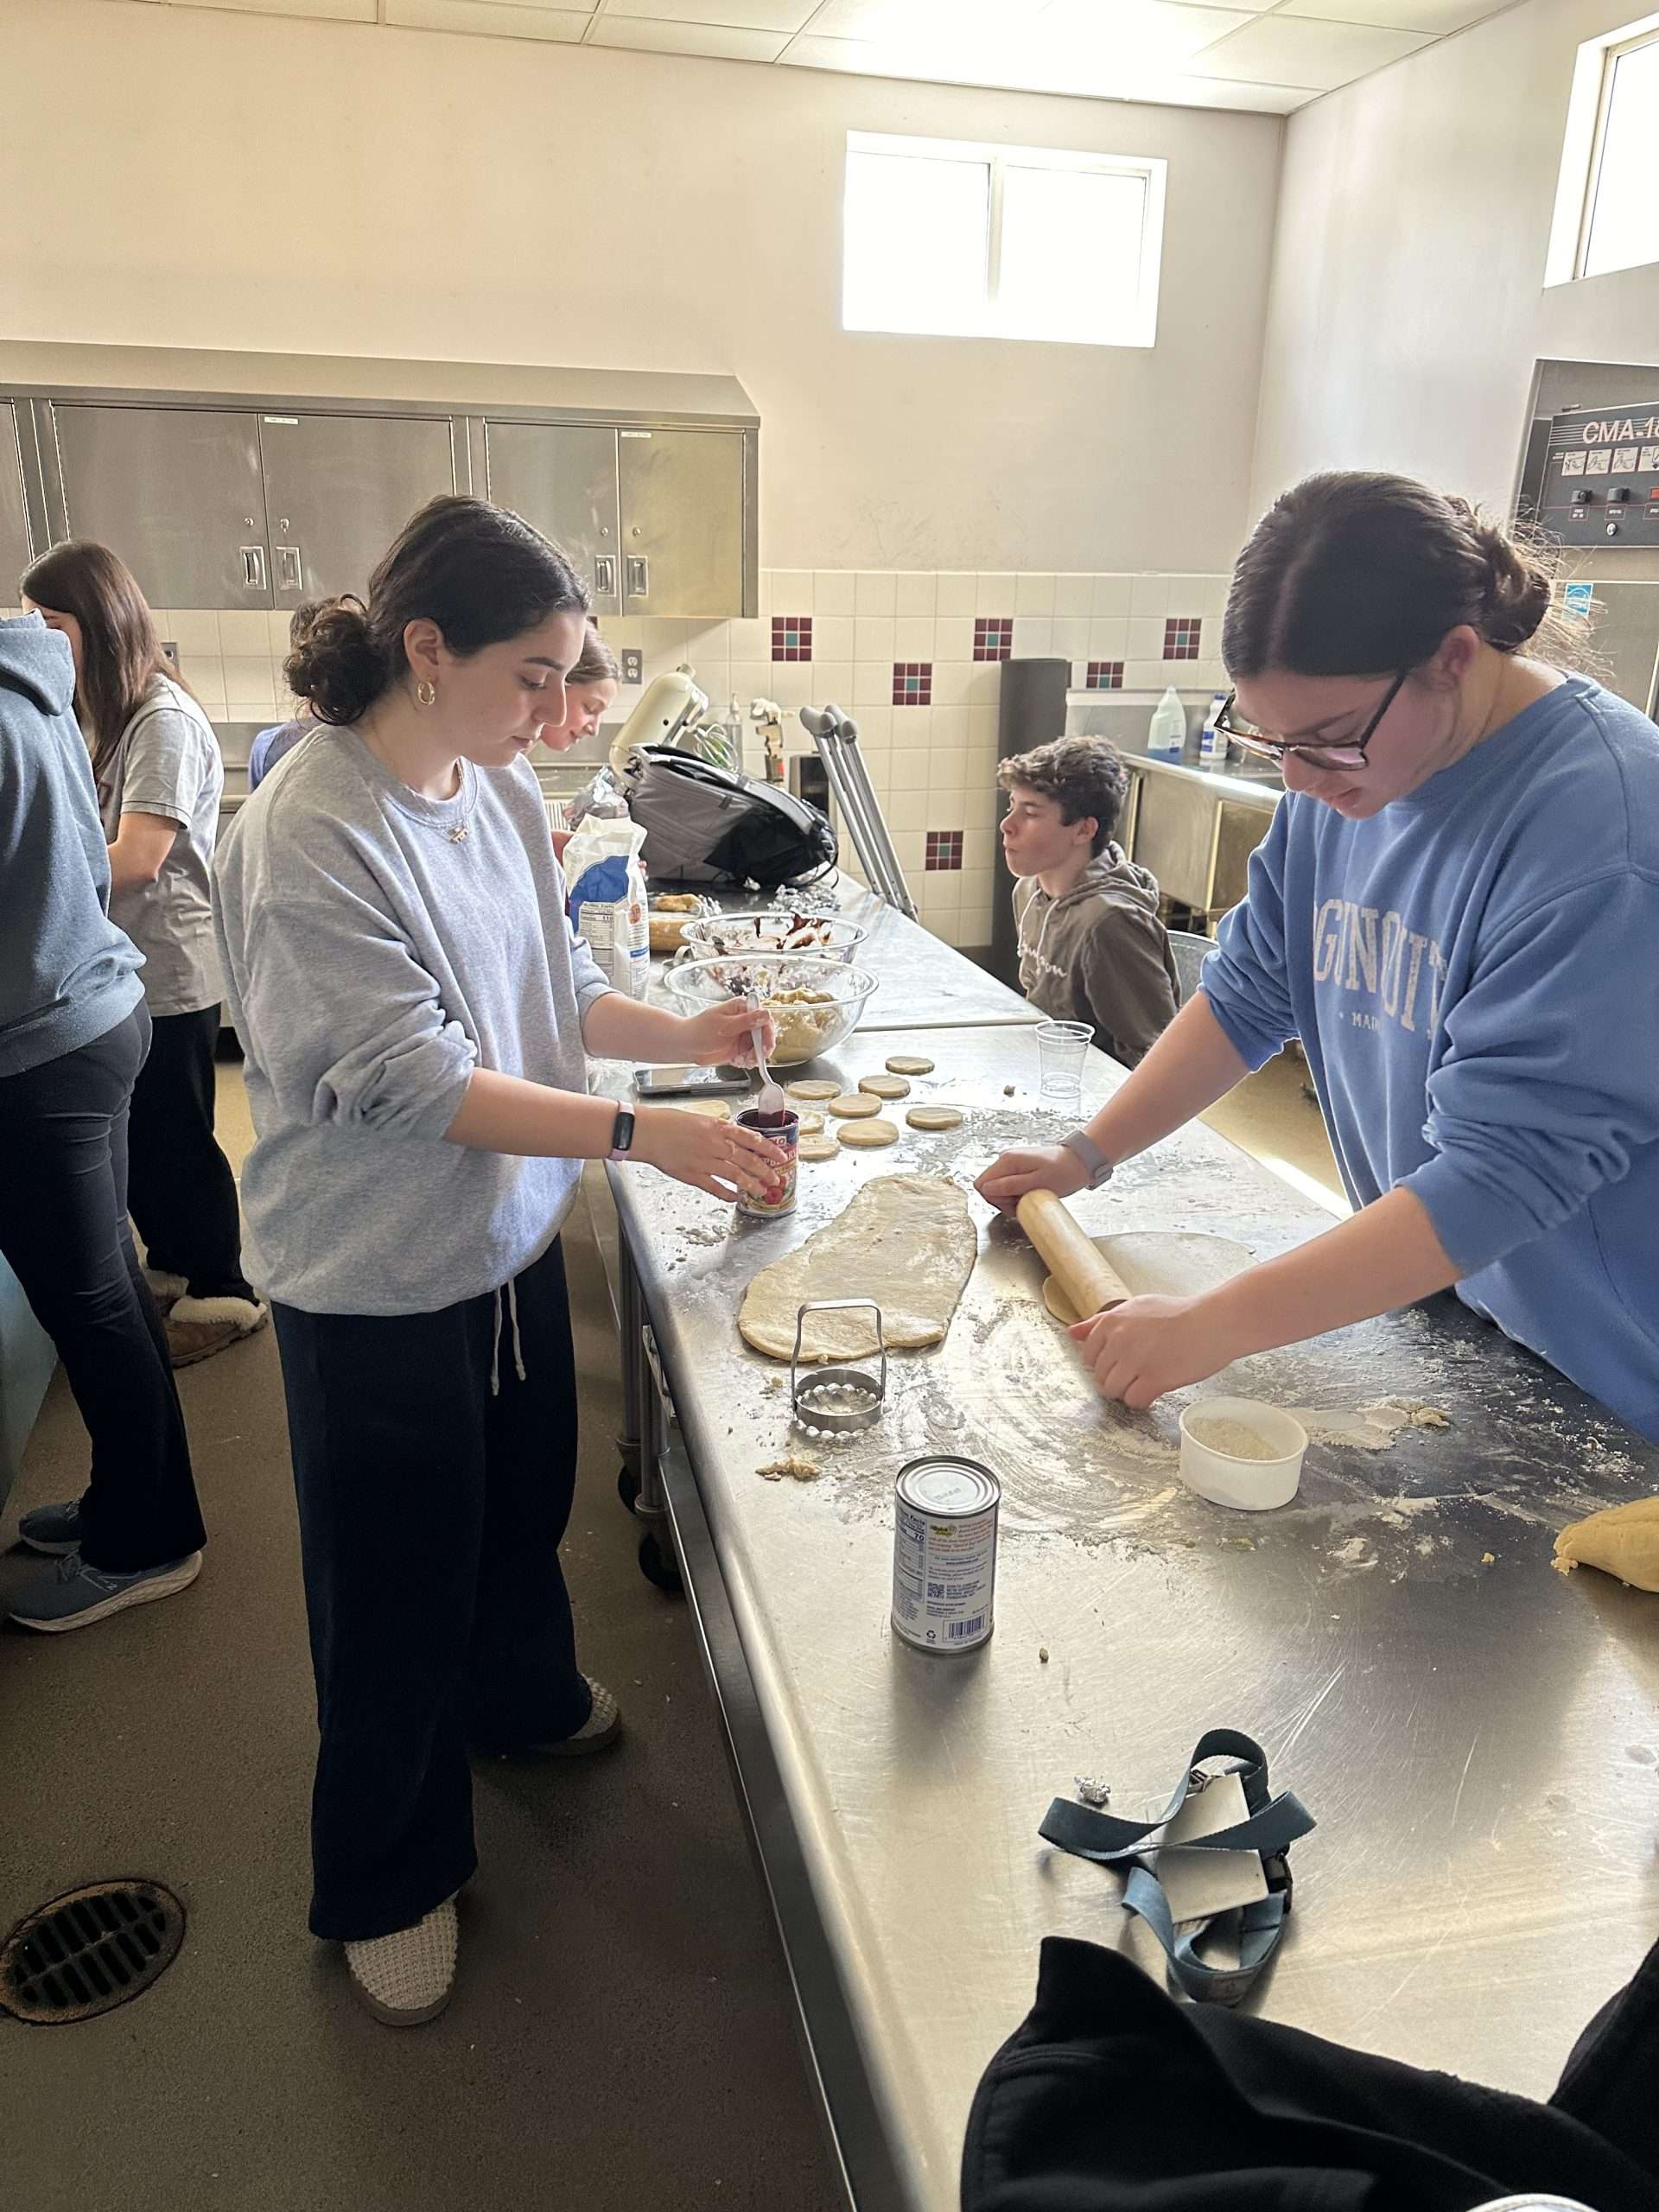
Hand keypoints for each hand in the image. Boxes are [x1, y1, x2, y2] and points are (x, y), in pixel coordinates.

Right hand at [632, 1103, 787, 1202]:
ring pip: (736, 1176)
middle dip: (765, 1171)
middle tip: (776, 1179)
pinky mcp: (693, 1176)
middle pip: (748, 1160)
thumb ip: (718, 1130)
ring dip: (751, 1185)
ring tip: (761, 1191)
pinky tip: (735, 1197)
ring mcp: (705, 1161)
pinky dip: (727, 1194)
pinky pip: (715, 1188)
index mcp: (718, 1128)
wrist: (647, 1132)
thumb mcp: (700, 1119)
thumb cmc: (668, 1122)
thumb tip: (733, 1138)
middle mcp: (715, 1145)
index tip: (780, 1156)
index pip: (752, 1139)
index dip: (769, 1149)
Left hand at [679, 1000, 775, 1068]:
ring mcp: (743, 1035)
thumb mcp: (724, 1026)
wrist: (686, 1046)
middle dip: (762, 1048)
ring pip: (760, 1047)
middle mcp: (745, 1021)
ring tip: (742, 1060)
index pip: (763, 1017)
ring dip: (754, 1056)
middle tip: (756, 1057)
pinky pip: (752, 1056)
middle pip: (765, 1034)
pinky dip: (747, 1061)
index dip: (767, 1032)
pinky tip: (737, 1061)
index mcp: (742, 1008)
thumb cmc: (699, 1030)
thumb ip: (746, 1021)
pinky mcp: (740, 1048)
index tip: (766, 1045)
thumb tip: (764, 1015)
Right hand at [975, 1143, 1085, 1212]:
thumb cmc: (1063, 1172)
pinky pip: (1007, 1185)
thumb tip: (988, 1189)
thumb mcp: (1037, 1183)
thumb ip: (1011, 1185)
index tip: (1013, 1201)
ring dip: (1010, 1198)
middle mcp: (1005, 1159)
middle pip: (988, 1187)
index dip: (995, 1198)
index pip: (981, 1184)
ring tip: (1030, 1196)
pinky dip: (1016, 1193)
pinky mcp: (1017, 1168)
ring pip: (997, 1188)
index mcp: (1007, 1161)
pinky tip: (1030, 1193)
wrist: (1079, 1162)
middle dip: (1003, 1200)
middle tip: (1024, 1199)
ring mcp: (1010, 1163)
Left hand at [1067, 1294, 1238, 1409]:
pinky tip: (1157, 1388)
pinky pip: (1135, 1401)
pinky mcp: (1154, 1378)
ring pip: (1114, 1391)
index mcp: (1111, 1321)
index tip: (1124, 1360)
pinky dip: (1144, 1400)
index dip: (1106, 1363)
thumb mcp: (1136, 1308)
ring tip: (1150, 1377)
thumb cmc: (1179, 1315)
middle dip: (1118, 1377)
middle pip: (1100, 1377)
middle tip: (1143, 1368)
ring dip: (1130, 1390)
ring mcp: (1135, 1360)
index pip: (1088, 1357)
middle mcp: (1119, 1339)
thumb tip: (1071, 1333)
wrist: (1215, 1321)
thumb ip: (1101, 1322)